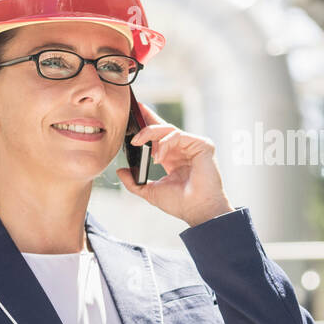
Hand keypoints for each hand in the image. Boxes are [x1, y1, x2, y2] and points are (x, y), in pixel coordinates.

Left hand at [116, 100, 234, 227]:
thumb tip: (120, 171)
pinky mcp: (203, 145)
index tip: (132, 116)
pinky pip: (179, 135)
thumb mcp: (150, 191)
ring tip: (138, 144)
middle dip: (147, 119)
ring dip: (150, 134)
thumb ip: (134, 182)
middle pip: (164, 128)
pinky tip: (158, 157)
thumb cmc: (180, 203)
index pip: (159, 137)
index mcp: (173, 158)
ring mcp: (194, 147)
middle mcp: (184, 150)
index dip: (146, 125)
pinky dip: (165, 143)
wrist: (197, 210)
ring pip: (169, 129)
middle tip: (132, 112)